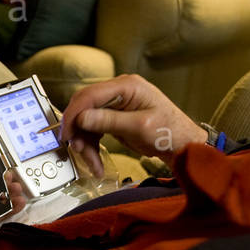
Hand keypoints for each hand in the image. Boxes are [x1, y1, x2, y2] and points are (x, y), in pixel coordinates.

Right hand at [59, 75, 205, 176]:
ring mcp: (117, 103)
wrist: (183, 145)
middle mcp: (120, 90)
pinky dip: (92, 145)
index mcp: (127, 85)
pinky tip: (96, 162)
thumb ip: (109, 121)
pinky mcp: (115, 117)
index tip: (66, 134)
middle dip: (78, 130)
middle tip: (76, 149)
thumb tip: (81, 117)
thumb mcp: (139, 127)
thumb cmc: (170, 132)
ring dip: (85, 143)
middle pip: (85, 106)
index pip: (90, 95)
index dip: (74, 114)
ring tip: (93, 164)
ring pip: (87, 121)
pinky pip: (95, 129)